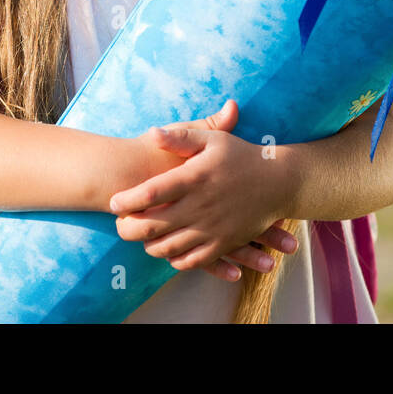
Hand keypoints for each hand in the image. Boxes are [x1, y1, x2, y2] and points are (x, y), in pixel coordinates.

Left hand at [116, 100, 297, 281]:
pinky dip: (174, 259)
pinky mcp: (223, 243)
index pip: (151, 192)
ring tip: (142, 236)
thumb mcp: (213, 140)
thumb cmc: (242, 156)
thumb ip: (181, 137)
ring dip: (148, 245)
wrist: (279, 182)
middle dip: (128, 228)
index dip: (126, 200)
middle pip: (152, 226)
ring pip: (167, 247)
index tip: (113, 202)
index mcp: (195, 177)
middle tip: (119, 223)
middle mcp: (201, 206)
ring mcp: (212, 228)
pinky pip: (191, 261)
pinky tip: (168, 249)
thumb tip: (151, 133)